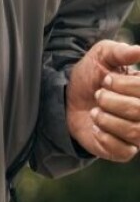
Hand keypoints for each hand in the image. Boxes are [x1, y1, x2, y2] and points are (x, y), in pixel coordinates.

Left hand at [66, 40, 139, 161]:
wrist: (68, 97)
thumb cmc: (91, 75)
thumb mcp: (101, 56)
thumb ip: (119, 51)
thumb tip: (139, 50)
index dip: (122, 85)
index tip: (105, 79)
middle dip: (111, 100)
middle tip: (98, 95)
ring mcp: (138, 135)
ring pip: (135, 132)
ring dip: (107, 119)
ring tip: (95, 111)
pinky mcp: (124, 151)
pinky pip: (123, 150)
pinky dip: (104, 137)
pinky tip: (96, 127)